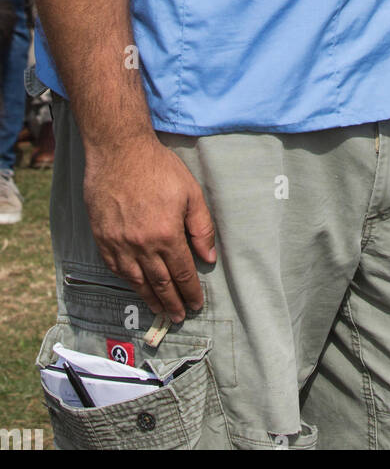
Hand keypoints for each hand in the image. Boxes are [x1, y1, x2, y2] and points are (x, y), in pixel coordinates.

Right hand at [83, 137, 216, 322]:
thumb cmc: (158, 168)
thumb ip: (201, 228)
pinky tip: (135, 286)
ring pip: (137, 281)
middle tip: (180, 316)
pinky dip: (128, 281)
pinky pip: (116, 269)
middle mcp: (142, 246)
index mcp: (166, 235)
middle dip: (172, 303)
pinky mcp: (102, 239)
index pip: (182, 273)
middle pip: (160, 283)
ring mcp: (119, 244)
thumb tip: (208, 258)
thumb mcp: (191, 193)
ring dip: (150, 298)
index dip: (190, 292)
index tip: (196, 304)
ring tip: (160, 310)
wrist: (119, 152)